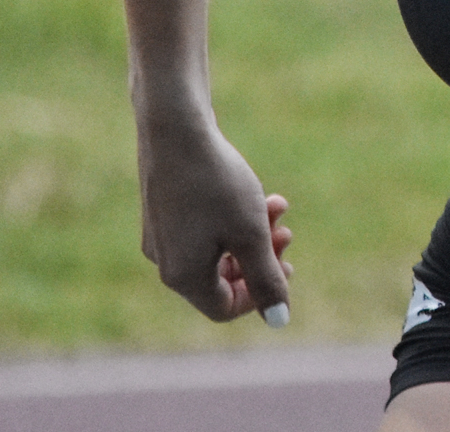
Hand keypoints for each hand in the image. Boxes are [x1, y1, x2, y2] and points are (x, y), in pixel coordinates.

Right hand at [136, 120, 292, 323]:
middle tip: (288, 234)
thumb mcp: (251, 234)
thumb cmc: (217, 184)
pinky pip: (205, 228)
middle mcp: (165, 261)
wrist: (177, 129)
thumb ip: (265, 279)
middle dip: (260, 259)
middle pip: (221, 279)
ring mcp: (161, 235)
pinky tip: (259, 193)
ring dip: (253, 234)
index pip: (223, 308)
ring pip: (218, 250)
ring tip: (280, 206)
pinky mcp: (164, 210)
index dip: (259, 296)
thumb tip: (280, 321)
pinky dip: (234, 218)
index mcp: (181, 276)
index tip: (287, 268)